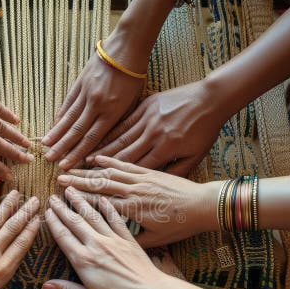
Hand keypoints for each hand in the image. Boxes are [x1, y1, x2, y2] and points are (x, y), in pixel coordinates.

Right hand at [42, 34, 146, 169]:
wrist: (127, 49)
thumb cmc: (135, 78)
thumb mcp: (133, 103)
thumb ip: (117, 122)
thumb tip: (105, 141)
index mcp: (112, 112)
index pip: (92, 138)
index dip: (78, 153)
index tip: (67, 164)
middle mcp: (97, 104)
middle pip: (76, 131)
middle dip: (62, 147)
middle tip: (50, 160)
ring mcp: (86, 93)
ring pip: (69, 117)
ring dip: (56, 133)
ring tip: (46, 145)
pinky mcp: (80, 83)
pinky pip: (68, 103)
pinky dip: (60, 115)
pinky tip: (53, 125)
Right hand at [42, 188, 176, 288]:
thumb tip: (45, 286)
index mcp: (83, 260)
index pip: (63, 236)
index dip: (53, 222)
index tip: (46, 211)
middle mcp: (96, 245)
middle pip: (75, 222)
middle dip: (62, 208)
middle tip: (53, 196)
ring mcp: (113, 240)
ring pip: (93, 216)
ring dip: (80, 201)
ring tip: (71, 190)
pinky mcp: (128, 239)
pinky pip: (115, 219)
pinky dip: (107, 208)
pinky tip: (101, 198)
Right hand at [57, 157, 218, 245]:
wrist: (205, 207)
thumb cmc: (182, 227)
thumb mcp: (155, 241)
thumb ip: (134, 239)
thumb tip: (115, 244)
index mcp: (131, 213)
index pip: (96, 206)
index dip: (75, 203)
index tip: (58, 200)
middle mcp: (132, 194)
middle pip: (98, 185)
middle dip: (76, 182)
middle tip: (58, 178)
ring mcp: (141, 180)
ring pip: (109, 173)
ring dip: (88, 170)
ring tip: (71, 166)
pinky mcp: (149, 172)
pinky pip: (125, 163)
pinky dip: (110, 159)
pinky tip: (97, 157)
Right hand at [89, 80, 223, 175]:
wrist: (211, 99)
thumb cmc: (206, 131)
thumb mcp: (196, 157)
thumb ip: (176, 172)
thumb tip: (158, 185)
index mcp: (165, 151)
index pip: (136, 171)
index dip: (115, 182)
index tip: (97, 189)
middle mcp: (152, 137)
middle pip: (121, 159)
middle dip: (98, 171)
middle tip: (78, 177)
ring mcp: (147, 121)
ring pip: (118, 140)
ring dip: (99, 152)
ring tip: (81, 160)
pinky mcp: (145, 108)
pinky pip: (123, 123)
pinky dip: (109, 132)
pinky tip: (96, 138)